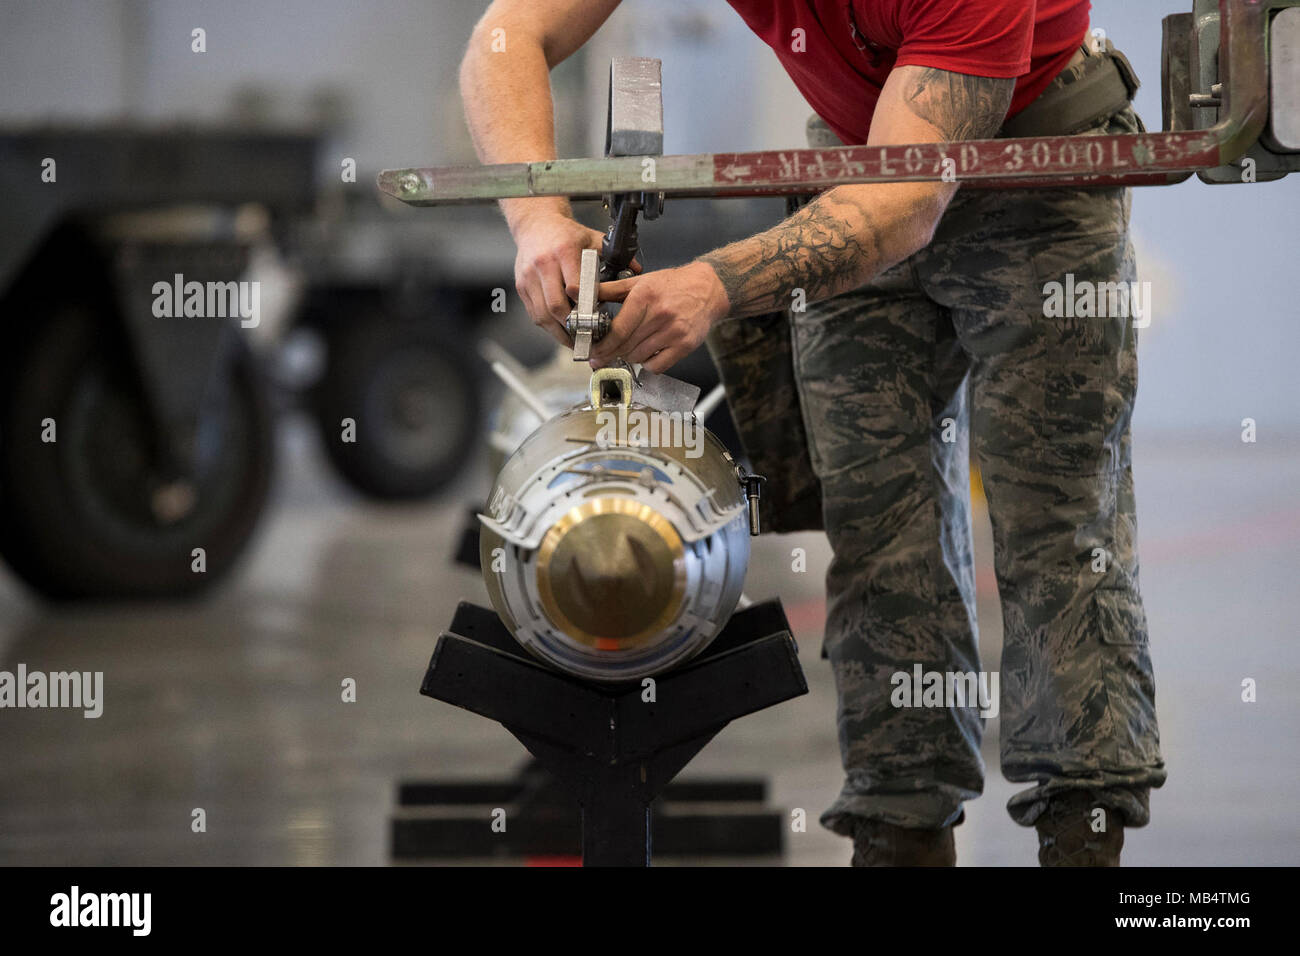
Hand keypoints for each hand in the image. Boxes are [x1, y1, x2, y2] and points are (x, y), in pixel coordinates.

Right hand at [509, 209, 639, 348]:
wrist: (536, 223)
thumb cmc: (564, 233)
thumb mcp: (591, 238)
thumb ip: (613, 255)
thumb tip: (636, 269)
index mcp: (563, 251)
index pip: (574, 287)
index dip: (584, 307)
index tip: (595, 319)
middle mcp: (543, 264)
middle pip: (556, 306)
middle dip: (571, 326)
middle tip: (586, 337)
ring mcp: (529, 276)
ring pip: (542, 314)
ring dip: (558, 332)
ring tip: (573, 340)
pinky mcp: (521, 286)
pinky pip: (534, 313)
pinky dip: (547, 325)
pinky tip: (559, 329)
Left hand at [590, 261, 729, 372]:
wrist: (708, 289)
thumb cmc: (672, 285)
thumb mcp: (639, 282)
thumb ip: (608, 290)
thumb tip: (578, 291)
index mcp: (645, 297)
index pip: (618, 330)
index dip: (602, 346)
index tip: (593, 352)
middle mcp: (660, 315)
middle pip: (626, 346)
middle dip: (611, 353)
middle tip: (603, 355)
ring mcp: (674, 332)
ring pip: (639, 357)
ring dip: (630, 356)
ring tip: (629, 347)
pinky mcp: (685, 345)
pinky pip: (657, 366)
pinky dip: (648, 363)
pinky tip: (647, 353)